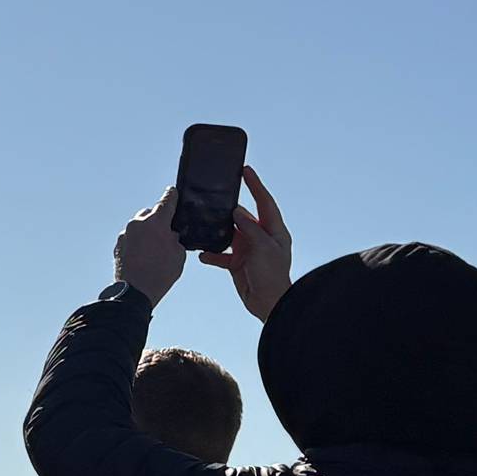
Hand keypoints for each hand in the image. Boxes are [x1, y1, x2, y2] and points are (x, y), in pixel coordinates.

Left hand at [113, 187, 185, 307]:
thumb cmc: (160, 274)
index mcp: (156, 222)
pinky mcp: (118, 244)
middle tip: (165, 233)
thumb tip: (169, 235)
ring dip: (146, 231)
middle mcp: (138, 223)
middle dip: (158, 220)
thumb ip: (175, 239)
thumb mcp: (179, 255)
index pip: (166, 202)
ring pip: (139, 225)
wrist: (134, 292)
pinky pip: (130, 237)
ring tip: (154, 248)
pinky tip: (143, 255)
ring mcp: (126, 233)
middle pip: (150, 213)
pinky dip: (137, 242)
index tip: (172, 191)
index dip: (171, 196)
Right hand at [199, 166, 292, 321]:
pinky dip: (212, 254)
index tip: (245, 170)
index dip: (255, 185)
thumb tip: (237, 212)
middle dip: (229, 209)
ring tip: (204, 224)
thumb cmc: (273, 276)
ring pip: (229, 234)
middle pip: (243, 216)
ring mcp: (249, 250)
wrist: (269, 305)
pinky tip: (202, 254)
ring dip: (217, 231)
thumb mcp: (263, 248)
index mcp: (273, 231)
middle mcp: (261, 238)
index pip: (264, 202)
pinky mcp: (238, 263)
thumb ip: (250, 228)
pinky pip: (221, 254)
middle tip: (215, 197)